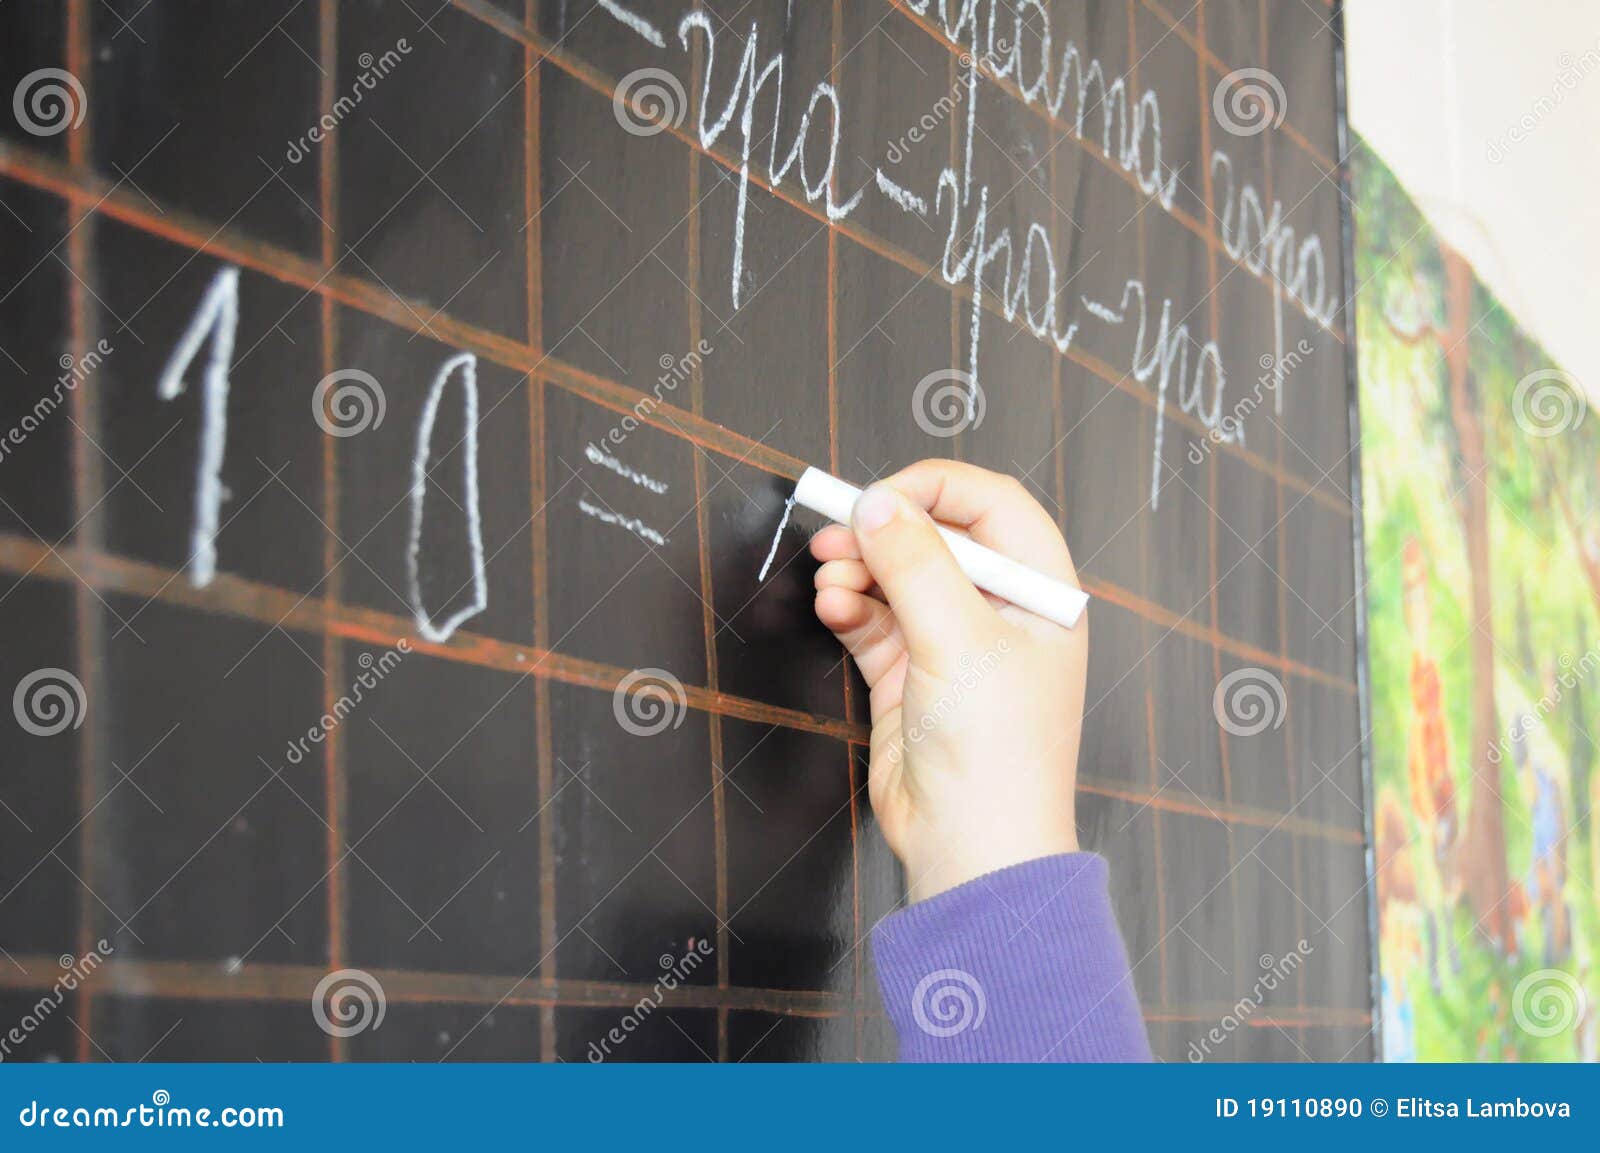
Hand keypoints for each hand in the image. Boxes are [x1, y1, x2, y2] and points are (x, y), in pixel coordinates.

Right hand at [810, 459, 1087, 901]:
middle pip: (937, 536)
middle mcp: (1000, 612)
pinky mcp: (910, 675)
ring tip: (831, 575)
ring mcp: (953, 643)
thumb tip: (877, 502)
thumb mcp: (961, 640)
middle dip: (885, 529)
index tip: (882, 495)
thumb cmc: (998, 754)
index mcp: (1040, 593)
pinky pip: (873, 618)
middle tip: (838, 531)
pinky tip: (834, 606)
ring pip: (897, 576)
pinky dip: (850, 606)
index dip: (935, 488)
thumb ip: (915, 563)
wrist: (972, 849)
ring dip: (859, 567)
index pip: (993, 505)